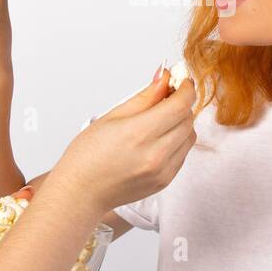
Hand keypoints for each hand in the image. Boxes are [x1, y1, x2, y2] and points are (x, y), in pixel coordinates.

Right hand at [43, 66, 196, 215]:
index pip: (180, 105)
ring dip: (181, 122)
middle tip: (168, 95)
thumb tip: (164, 78)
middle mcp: (155, 155)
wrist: (82, 192)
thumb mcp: (112, 116)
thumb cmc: (87, 156)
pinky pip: (183, 154)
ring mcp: (163, 171)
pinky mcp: (165, 181)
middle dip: (182, 103)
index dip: (185, 88)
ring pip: (189, 137)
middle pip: (188, 119)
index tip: (182, 80)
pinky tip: (158, 139)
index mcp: (139, 134)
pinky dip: (177, 141)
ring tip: (160, 119)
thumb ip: (144, 96)